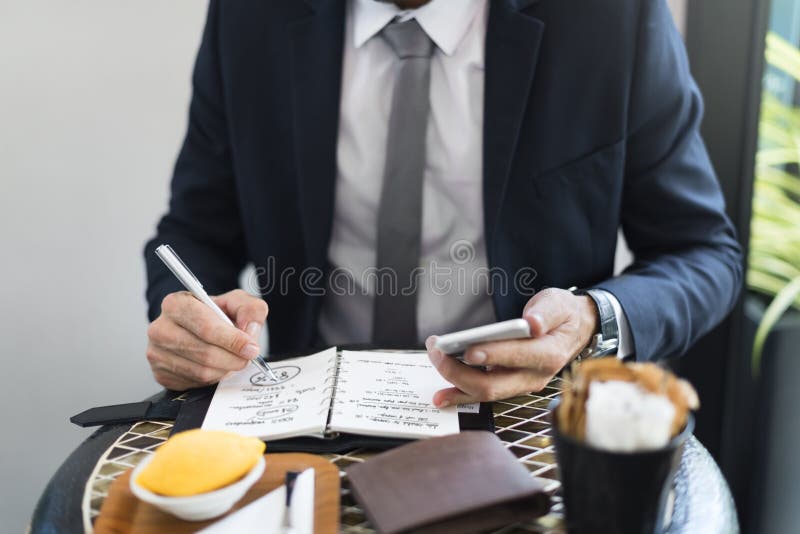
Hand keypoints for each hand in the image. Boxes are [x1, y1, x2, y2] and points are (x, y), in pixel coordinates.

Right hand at [146, 289, 268, 390]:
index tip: (251, 348)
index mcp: (176, 304)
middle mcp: (160, 328)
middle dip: (233, 358)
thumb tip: (250, 331)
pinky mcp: (160, 374)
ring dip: (225, 369)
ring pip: (201, 371)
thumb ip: (250, 309)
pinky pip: (194, 383)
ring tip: (232, 359)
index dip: (232, 340)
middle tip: (248, 357)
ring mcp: (156, 354)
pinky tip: (216, 366)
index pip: (206, 327)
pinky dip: (212, 378)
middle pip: (205, 352)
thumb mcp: (236, 302)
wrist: (197, 327)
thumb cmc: (214, 314)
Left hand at [426, 288, 597, 405]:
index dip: (493, 355)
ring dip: (455, 383)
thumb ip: (546, 312)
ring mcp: (521, 384)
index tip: (468, 349)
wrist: (573, 331)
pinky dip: (460, 395)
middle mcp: (534, 376)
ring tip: (433, 366)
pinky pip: (483, 394)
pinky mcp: (509, 385)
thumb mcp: (559, 304)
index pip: (518, 357)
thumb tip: (532, 323)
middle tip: (437, 352)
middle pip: (493, 384)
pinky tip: (441, 395)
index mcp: (549, 353)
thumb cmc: (562, 315)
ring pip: (485, 393)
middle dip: (460, 371)